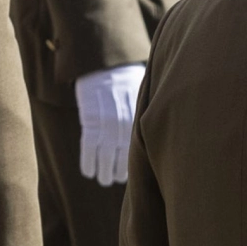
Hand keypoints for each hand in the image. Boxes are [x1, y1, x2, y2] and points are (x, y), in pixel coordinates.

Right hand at [74, 64, 145, 185]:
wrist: (105, 64)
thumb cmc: (126, 79)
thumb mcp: (143, 95)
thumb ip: (146, 114)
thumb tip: (158, 133)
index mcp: (140, 116)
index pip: (141, 146)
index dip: (137, 163)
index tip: (135, 176)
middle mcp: (126, 120)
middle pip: (124, 152)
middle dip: (120, 170)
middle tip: (114, 181)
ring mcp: (107, 120)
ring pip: (106, 152)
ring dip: (104, 169)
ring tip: (103, 181)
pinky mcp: (90, 118)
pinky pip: (89, 145)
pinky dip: (88, 160)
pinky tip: (88, 172)